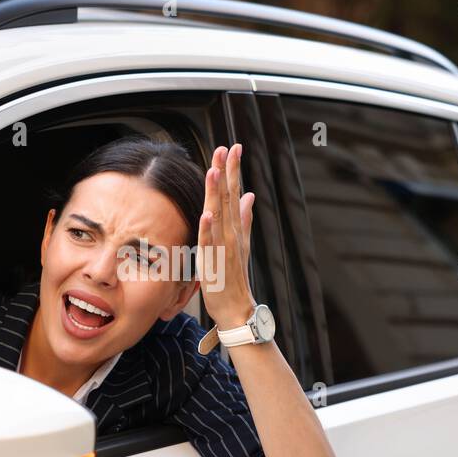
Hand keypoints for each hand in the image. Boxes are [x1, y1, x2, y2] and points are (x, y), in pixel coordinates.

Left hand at [198, 142, 256, 328]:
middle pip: (227, 198)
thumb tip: (249, 195)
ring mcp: (223, 248)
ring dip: (217, 193)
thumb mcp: (242, 244)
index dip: (233, 170)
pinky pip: (210, 244)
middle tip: (226, 148)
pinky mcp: (214, 264)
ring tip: (215, 170)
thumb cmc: (235, 277)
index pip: (234, 193)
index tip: (233, 147)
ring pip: (219, 215)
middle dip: (227, 172)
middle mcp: (231, 234)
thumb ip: (245, 219)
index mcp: (235, 228)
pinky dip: (209, 230)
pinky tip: (208, 214)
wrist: (236, 308)